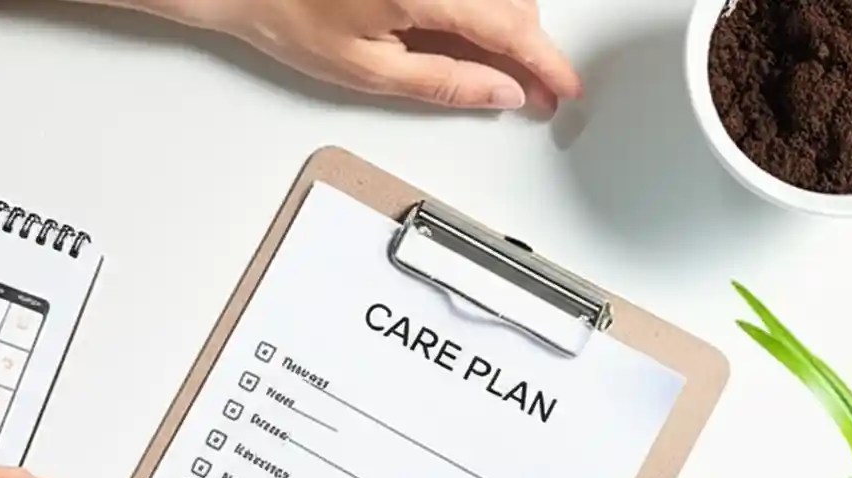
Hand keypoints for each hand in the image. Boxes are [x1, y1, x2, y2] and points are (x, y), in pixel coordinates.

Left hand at [99, 0, 582, 111]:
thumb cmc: (287, 14)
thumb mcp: (367, 70)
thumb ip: (444, 82)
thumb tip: (501, 93)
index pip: (510, 29)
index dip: (546, 65)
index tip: (565, 88)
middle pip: (514, 1)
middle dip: (528, 48)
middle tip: (531, 89)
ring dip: (507, 21)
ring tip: (494, 63)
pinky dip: (482, 2)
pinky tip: (467, 27)